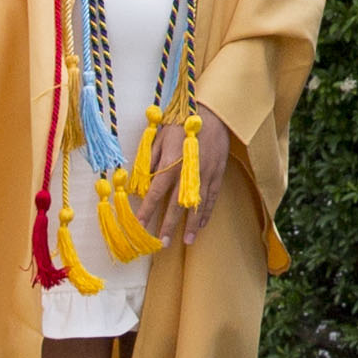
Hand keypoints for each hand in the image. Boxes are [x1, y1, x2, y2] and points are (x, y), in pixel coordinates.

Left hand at [136, 107, 230, 241]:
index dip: (147, 209)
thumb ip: (151, 160)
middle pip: (177, 204)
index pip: (156, 191)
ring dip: (191, 225)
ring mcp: (206, 175)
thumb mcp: (159, 137)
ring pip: (197, 205)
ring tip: (186, 241)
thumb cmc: (181, 123)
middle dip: (169, 225)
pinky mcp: (218, 174)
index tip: (140, 225)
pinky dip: (207, 213)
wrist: (213, 113)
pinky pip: (212, 198)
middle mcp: (189, 172)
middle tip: (162, 243)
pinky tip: (202, 225)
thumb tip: (143, 182)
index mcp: (171, 162)